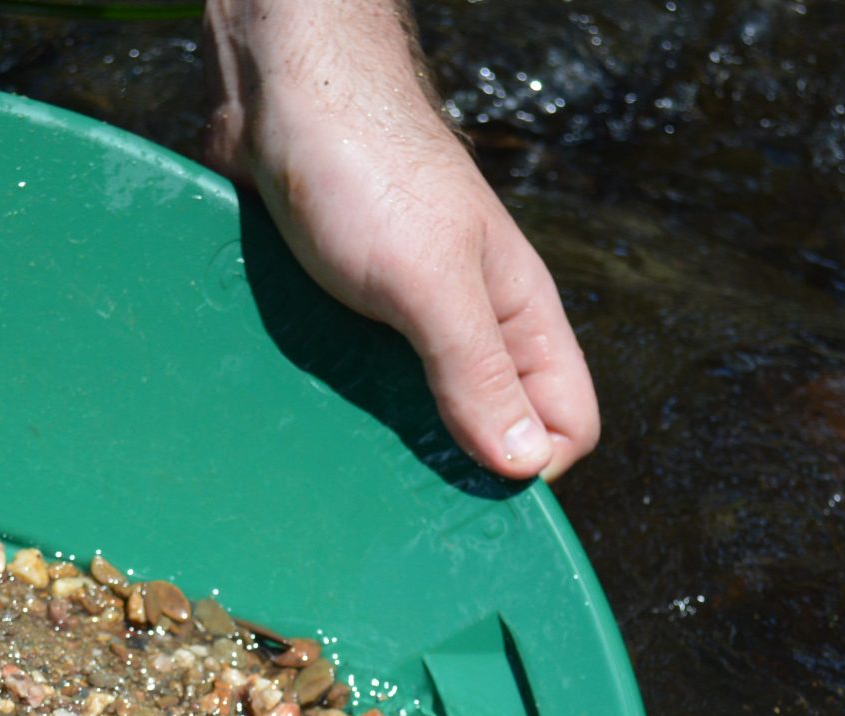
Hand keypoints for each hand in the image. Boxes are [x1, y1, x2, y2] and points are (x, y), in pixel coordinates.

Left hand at [203, 0, 599, 480]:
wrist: (279, 88)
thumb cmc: (364, 167)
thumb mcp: (429, 281)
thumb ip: (477, 372)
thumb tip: (521, 468)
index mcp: (521, 318)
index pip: (565, 429)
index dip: (527, 473)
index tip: (465, 497)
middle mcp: (473, 326)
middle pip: (490, 434)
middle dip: (452, 472)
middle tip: (393, 497)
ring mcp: (410, 322)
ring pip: (420, 416)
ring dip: (386, 445)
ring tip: (340, 462)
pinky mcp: (349, 314)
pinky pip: (357, 387)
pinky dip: (338, 410)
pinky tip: (304, 419)